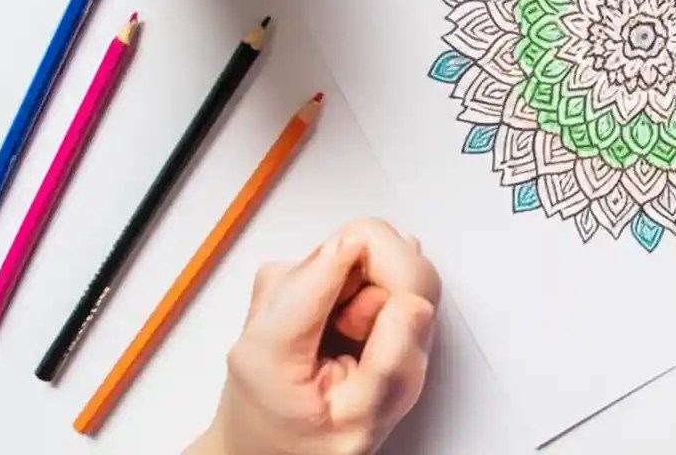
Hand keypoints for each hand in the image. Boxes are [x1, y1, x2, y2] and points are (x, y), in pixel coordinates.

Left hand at [186, 218, 441, 454]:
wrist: (260, 447)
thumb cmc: (302, 442)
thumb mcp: (359, 420)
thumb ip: (391, 360)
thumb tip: (416, 300)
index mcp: (278, 327)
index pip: (363, 241)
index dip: (401, 281)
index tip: (391, 328)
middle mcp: (278, 286)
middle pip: (373, 246)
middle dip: (392, 298)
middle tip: (371, 350)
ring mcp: (287, 277)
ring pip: (372, 259)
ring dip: (382, 307)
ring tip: (359, 352)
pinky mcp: (300, 277)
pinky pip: (362, 269)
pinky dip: (369, 306)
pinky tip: (351, 340)